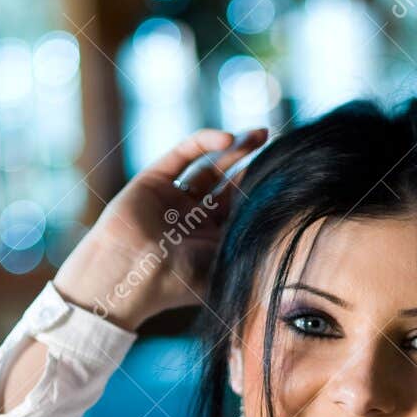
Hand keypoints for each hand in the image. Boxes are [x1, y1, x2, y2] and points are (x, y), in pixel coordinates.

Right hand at [53, 127, 267, 329]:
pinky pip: (184, 153)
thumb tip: (289, 233)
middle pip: (228, 184)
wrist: (127, 276)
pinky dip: (205, 142)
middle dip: (252, 164)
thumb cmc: (176, 280)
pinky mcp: (154, 179)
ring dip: (235, 149)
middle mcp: (192, 218)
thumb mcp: (223, 266)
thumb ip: (250, 247)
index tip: (286, 173)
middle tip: (276, 145)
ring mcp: (173, 198)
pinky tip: (228, 139)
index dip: (262, 190)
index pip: (241, 209)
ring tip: (260, 135)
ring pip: (209, 166)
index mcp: (209, 241)